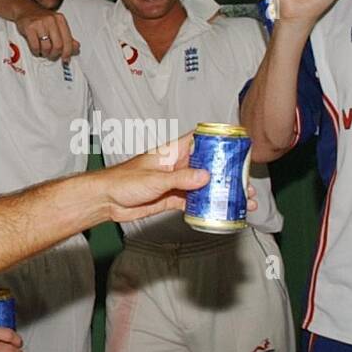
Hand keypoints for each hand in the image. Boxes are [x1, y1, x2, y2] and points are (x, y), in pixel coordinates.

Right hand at [17, 9, 78, 60]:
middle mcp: (51, 20)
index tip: (65, 59)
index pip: (68, 40)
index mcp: (60, 19)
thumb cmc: (42, 20)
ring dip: (45, 53)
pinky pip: (35, 46)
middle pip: (58, 45)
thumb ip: (67, 37)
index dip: (67, 53)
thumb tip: (76, 48)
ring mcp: (40, 23)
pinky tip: (36, 50)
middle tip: (52, 56)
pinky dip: (36, 52)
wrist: (25, 9)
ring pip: (46, 47)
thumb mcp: (57, 26)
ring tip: (43, 51)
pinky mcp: (29, 27)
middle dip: (55, 54)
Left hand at [99, 133, 256, 223]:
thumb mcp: (155, 178)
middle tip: (245, 183)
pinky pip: (193, 202)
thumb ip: (181, 178)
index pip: (199, 140)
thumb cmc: (123, 180)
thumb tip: (205, 176)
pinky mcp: (171, 199)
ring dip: (220, 193)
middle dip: (227, 174)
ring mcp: (175, 183)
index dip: (218, 141)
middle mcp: (177, 165)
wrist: (106, 200)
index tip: (237, 146)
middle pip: (207, 166)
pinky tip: (219, 212)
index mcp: (172, 151)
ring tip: (240, 201)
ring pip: (203, 186)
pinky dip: (206, 207)